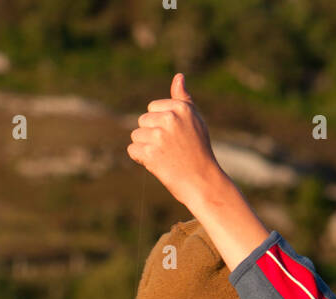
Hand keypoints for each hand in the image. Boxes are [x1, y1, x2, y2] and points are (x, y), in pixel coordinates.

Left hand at [128, 72, 221, 204]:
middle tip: (170, 150)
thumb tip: (178, 76)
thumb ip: (183, 99)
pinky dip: (141, 159)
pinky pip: (133, 150)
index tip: (175, 137)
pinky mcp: (150, 154)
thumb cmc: (199, 152)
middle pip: (143, 121)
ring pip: (136, 135)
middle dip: (151, 135)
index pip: (152, 108)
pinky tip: (157, 164)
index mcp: (180, 108)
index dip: (160, 124)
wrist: (203, 183)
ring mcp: (159, 136)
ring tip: (164, 157)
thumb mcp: (195, 121)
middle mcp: (169, 119)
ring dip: (145, 147)